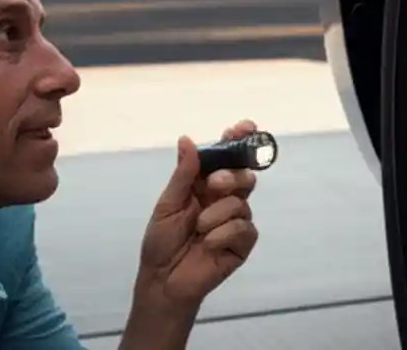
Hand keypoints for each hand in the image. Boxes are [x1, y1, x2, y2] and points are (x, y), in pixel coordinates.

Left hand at [134, 120, 260, 310]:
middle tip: (215, 184)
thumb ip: (183, 174)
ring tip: (199, 229)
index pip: (227, 158)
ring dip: (217, 214)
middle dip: (232, 176)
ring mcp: (236, 221)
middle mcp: (225, 199)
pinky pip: (244, 228)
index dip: (238, 140)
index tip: (245, 127)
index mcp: (206, 185)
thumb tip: (187, 139)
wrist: (162, 280)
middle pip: (245, 175)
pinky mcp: (242, 243)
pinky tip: (208, 244)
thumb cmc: (161, 241)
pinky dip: (223, 233)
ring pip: (242, 203)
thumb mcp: (168, 204)